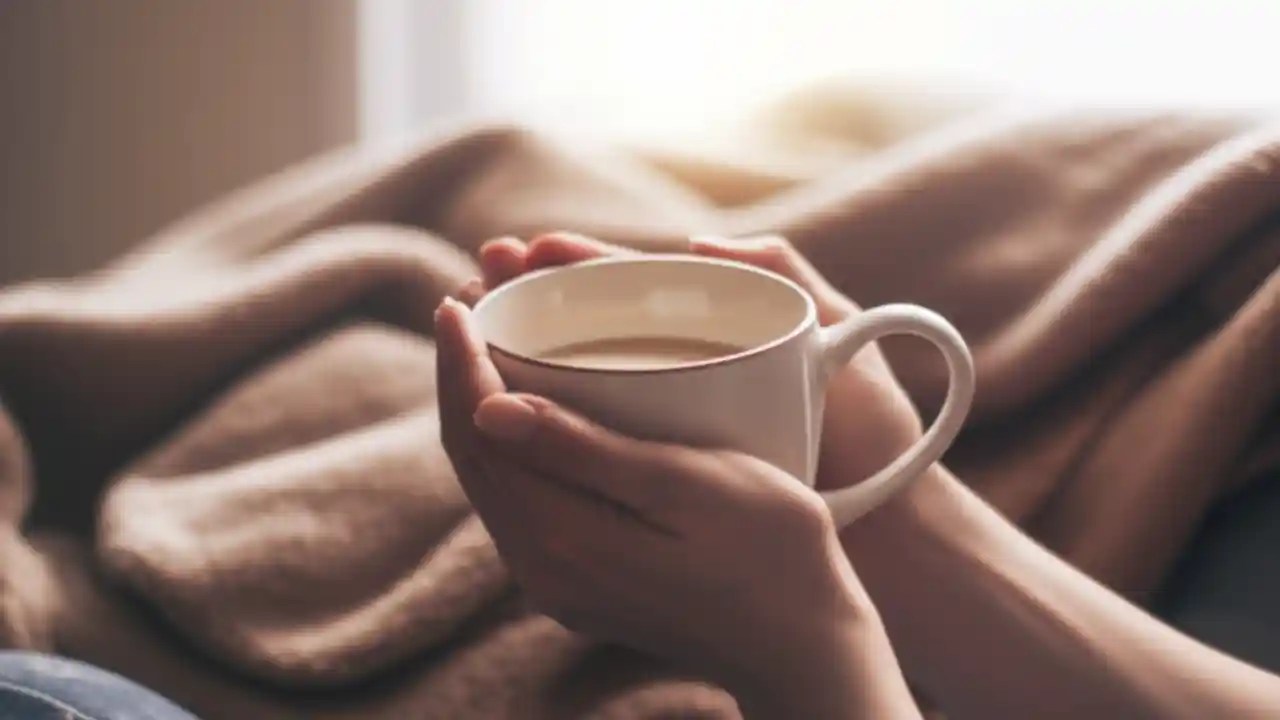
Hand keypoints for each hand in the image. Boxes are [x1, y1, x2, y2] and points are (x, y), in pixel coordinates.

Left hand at [434, 298, 905, 715]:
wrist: (802, 641)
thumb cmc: (767, 546)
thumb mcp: (681, 481)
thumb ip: (581, 447)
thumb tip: (488, 407)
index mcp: (562, 534)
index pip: (478, 429)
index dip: (461, 358)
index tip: (461, 297)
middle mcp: (542, 566)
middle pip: (471, 453)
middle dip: (460, 372)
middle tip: (471, 301)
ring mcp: (556, 581)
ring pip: (489, 480)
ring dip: (478, 407)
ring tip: (487, 343)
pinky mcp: (576, 583)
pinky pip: (517, 503)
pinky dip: (509, 448)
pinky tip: (525, 413)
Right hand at [464, 233, 925, 502]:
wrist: (896, 537)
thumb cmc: (875, 436)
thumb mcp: (840, 346)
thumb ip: (790, 280)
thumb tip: (701, 242)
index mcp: (714, 333)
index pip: (627, 287)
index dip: (573, 264)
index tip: (528, 250)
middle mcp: (676, 377)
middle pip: (585, 330)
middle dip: (528, 298)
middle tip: (483, 277)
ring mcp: (662, 431)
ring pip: (574, 387)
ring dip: (519, 358)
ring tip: (474, 330)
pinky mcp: (656, 482)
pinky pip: (590, 448)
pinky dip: (545, 424)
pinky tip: (506, 412)